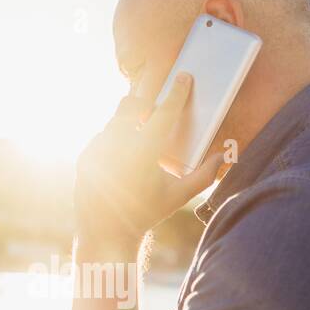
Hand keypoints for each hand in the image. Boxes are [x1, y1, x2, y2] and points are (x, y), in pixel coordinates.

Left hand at [73, 73, 225, 247]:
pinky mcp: (85, 155)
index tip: (183, 76)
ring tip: (137, 145)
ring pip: (115, 122)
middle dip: (144, 105)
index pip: (165, 113)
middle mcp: (118, 146)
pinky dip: (112, 144)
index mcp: (145, 153)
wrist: (106, 233)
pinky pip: (101, 139)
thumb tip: (225, 155)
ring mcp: (98, 150)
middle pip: (132, 105)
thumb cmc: (147, 213)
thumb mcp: (179, 196)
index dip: (177, 93)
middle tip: (154, 115)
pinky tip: (119, 161)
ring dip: (128, 126)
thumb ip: (205, 175)